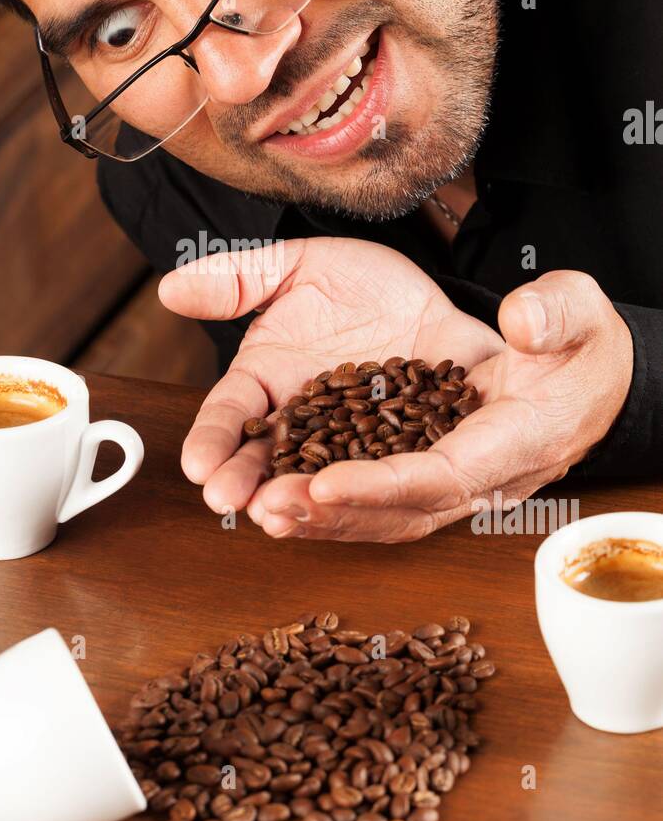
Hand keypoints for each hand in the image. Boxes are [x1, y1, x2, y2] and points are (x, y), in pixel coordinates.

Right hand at [158, 236, 502, 530]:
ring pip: (320, 482)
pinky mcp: (404, 457)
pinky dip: (365, 498)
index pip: (230, 416)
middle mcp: (305, 425)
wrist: (438, 300)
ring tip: (274, 515)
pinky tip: (345, 504)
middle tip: (228, 501)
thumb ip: (241, 279)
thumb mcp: (303, 267)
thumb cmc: (366, 286)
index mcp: (267, 384)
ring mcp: (352, 446)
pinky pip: (384, 481)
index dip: (213, 440)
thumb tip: (170, 288)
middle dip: (246, 483)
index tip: (197, 465)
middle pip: (266, 461)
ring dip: (296, 501)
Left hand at [159, 244, 633, 541]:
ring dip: (309, 512)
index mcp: (519, 439)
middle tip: (260, 506)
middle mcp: (476, 474)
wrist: (574, 363)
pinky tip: (261, 488)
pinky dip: (316, 496)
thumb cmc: (574, 338)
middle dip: (327, 512)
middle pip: (395, 509)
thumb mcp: (577, 308)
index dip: (383, 485)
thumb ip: (558, 310)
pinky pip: (365, 492)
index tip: (323, 483)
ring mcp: (444, 475)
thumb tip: (522, 322)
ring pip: (373, 511)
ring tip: (243, 502)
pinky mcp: (416, 461)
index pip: (444, 474)